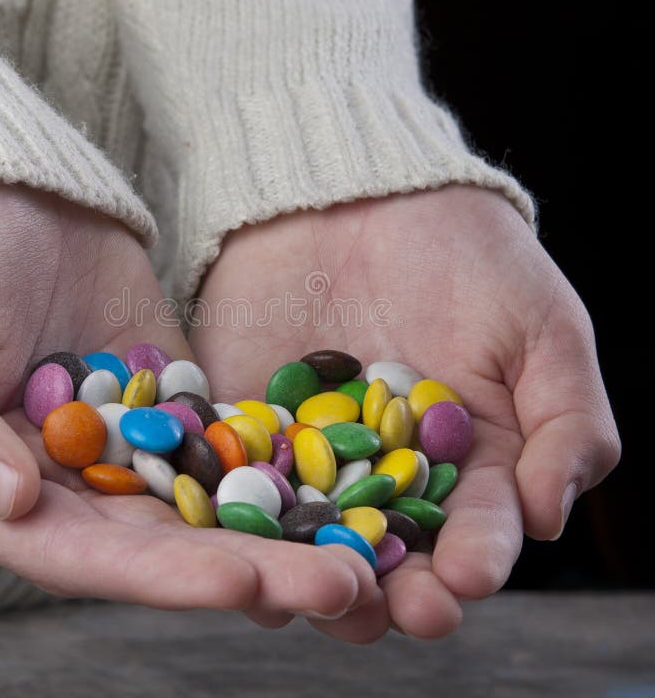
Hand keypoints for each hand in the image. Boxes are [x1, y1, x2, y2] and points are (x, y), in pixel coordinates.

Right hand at [0, 181, 374, 616]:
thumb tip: (14, 498)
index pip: (79, 552)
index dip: (160, 575)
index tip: (241, 582)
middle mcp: (68, 480)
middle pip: (164, 542)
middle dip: (250, 568)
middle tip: (341, 587)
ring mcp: (130, 439)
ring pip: (210, 502)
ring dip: (284, 532)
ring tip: (366, 558)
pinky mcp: (175, 395)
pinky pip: (231, 437)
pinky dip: (285, 467)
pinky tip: (347, 489)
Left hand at [191, 185, 620, 641]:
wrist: (362, 194)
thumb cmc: (468, 256)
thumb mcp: (541, 327)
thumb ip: (566, 421)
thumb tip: (548, 519)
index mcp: (467, 457)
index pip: (475, 524)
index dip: (475, 556)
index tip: (466, 577)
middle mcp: (390, 469)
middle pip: (394, 549)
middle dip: (397, 588)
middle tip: (395, 613)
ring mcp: (316, 452)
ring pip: (315, 532)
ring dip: (315, 569)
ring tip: (317, 596)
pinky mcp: (253, 424)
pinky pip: (243, 479)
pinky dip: (240, 515)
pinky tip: (242, 546)